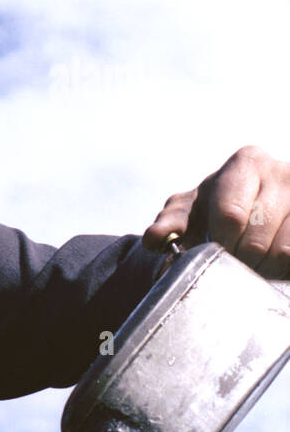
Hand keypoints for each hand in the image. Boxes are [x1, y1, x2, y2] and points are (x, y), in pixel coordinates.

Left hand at [143, 146, 289, 277]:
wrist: (254, 208)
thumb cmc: (214, 211)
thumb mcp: (190, 212)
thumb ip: (171, 223)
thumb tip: (154, 238)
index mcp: (246, 163)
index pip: (230, 216)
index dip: (220, 244)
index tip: (217, 249)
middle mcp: (281, 171)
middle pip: (255, 240)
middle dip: (239, 259)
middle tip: (235, 257)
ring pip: (281, 253)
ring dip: (263, 267)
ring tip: (256, 257)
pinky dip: (283, 267)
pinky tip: (275, 257)